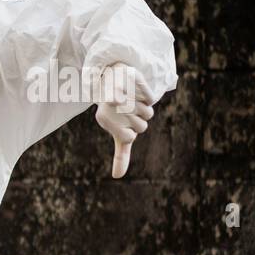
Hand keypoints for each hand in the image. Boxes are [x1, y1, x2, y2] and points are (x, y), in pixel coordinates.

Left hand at [94, 62, 154, 178]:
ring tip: (133, 100)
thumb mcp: (119, 134)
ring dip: (146, 112)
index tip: (125, 128)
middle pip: (142, 125)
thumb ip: (121, 154)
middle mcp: (109, 106)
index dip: (131, 135)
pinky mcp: (131, 78)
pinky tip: (136, 91)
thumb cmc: (119, 112)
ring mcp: (120, 90)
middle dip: (140, 122)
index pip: (129, 138)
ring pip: (148, 112)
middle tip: (130, 112)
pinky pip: (150, 98)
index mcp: (103, 118)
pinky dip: (148, 98)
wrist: (114, 78)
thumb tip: (117, 177)